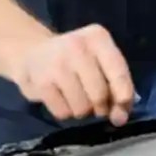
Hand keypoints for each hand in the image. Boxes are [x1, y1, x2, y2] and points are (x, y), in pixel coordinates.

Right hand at [12, 24, 134, 125]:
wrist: (32, 52)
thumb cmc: (75, 59)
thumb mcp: (100, 60)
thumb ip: (116, 86)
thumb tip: (120, 118)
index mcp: (98, 38)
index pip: (118, 73)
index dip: (123, 97)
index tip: (122, 109)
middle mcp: (77, 46)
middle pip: (99, 95)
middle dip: (100, 106)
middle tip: (94, 101)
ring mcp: (57, 64)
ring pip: (81, 108)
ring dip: (81, 110)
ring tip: (74, 95)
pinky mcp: (40, 82)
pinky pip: (63, 113)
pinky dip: (64, 112)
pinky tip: (59, 96)